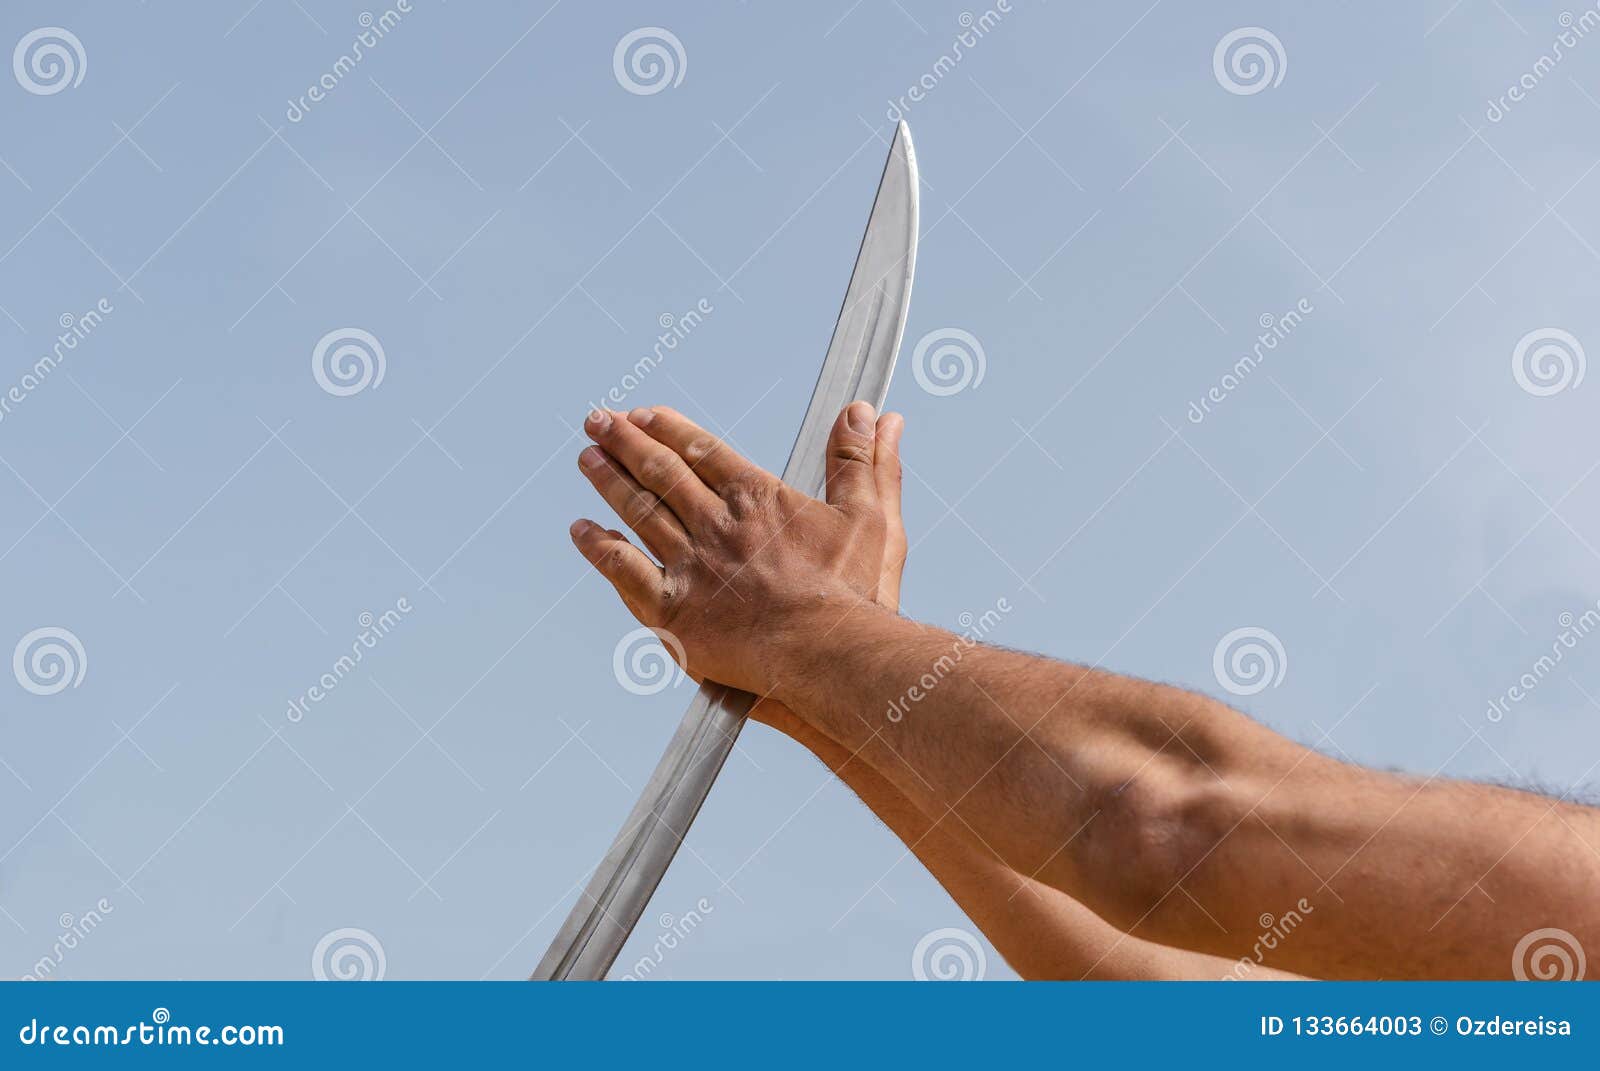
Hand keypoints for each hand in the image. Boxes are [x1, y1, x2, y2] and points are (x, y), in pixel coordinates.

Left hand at [570, 401, 904, 698]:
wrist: (829, 656)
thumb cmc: (855, 595)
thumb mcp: (872, 517)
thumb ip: (863, 462)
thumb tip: (869, 413)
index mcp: (757, 499)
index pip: (701, 449)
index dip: (667, 427)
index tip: (642, 413)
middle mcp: (716, 524)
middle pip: (661, 471)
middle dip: (624, 440)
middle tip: (598, 420)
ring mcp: (690, 566)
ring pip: (638, 511)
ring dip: (608, 479)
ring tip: (588, 456)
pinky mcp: (673, 612)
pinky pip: (623, 571)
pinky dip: (598, 547)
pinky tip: (581, 530)